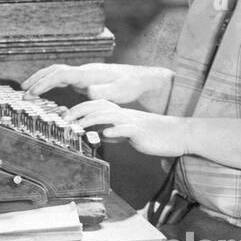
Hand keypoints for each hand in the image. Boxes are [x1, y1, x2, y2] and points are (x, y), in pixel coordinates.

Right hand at [22, 62, 168, 107]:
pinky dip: (49, 84)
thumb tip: (88, 90)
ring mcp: (83, 75)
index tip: (32, 92)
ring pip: (57, 73)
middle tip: (22, 92)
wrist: (141, 80)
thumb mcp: (122, 91)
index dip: (45, 83)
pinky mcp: (84, 81)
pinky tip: (43, 93)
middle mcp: (83, 71)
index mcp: (89, 73)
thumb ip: (106, 91)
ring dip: (41, 80)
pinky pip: (62, 80)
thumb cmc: (133, 86)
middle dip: (37, 80)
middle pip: (54, 70)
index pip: (61, 75)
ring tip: (26, 91)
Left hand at [62, 100, 188, 157]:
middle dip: (79, 111)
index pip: (95, 106)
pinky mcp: (140, 132)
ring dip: (91, 120)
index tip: (65, 116)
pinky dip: (115, 131)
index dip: (79, 109)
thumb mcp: (130, 132)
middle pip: (98, 107)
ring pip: (109, 116)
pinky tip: (106, 135)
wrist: (177, 135)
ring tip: (78, 126)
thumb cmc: (153, 135)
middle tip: (64, 119)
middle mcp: (123, 114)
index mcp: (119, 113)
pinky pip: (126, 130)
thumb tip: (103, 135)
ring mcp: (132, 122)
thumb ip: (116, 132)